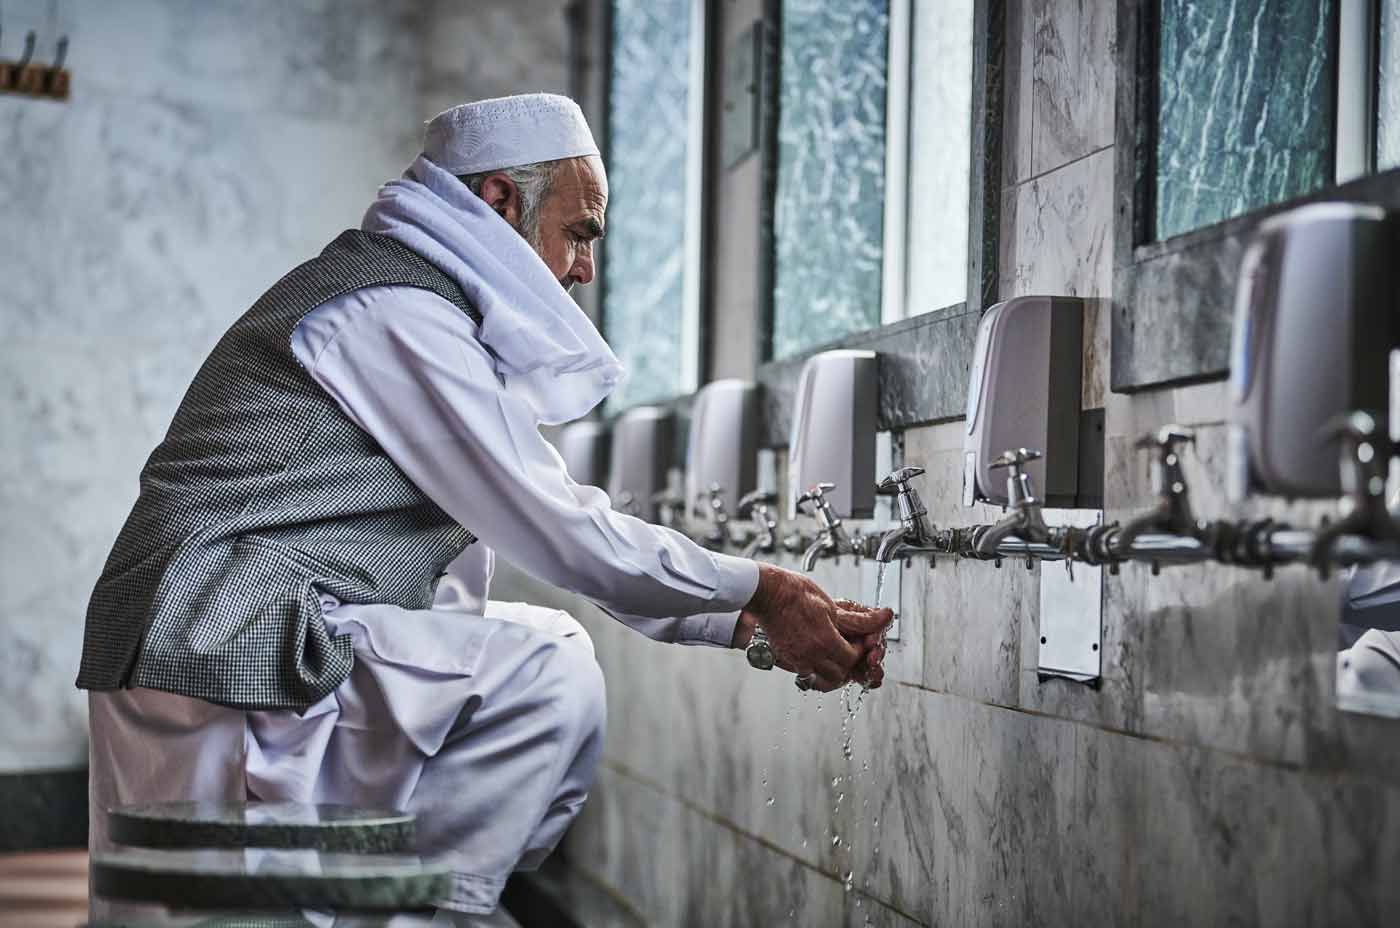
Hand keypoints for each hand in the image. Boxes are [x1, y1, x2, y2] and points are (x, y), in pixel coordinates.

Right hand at [740, 564, 892, 691]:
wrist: (767, 593)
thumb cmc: (794, 593)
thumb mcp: (831, 605)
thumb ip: (858, 620)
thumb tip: (884, 618)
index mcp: (824, 641)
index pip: (851, 658)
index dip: (859, 650)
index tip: (858, 640)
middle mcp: (810, 656)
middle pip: (839, 675)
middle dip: (849, 664)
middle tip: (849, 649)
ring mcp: (796, 660)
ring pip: (823, 680)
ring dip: (834, 671)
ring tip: (836, 656)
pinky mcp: (786, 659)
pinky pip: (807, 675)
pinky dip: (818, 671)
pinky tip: (819, 657)